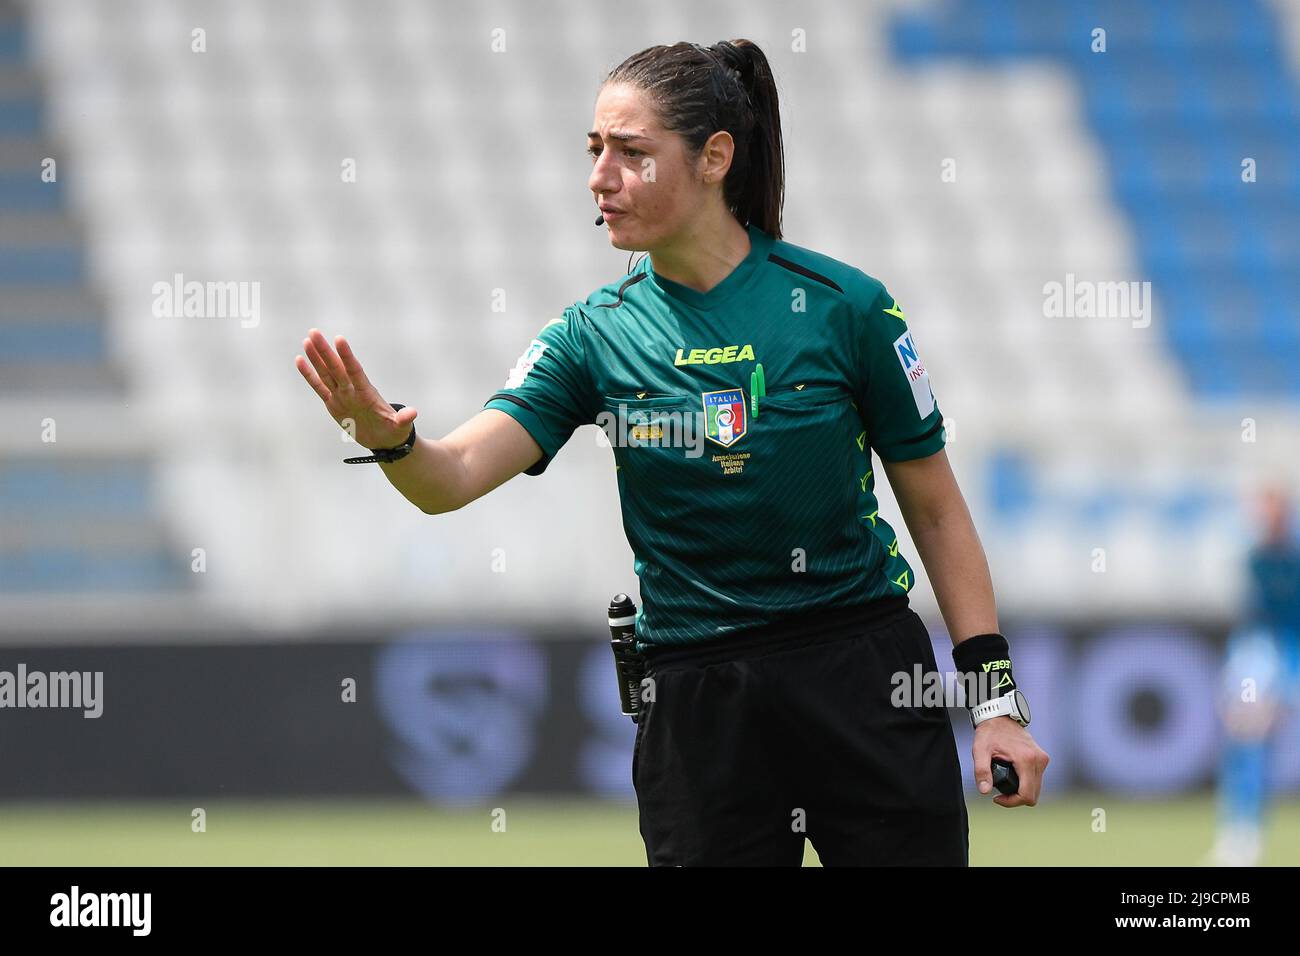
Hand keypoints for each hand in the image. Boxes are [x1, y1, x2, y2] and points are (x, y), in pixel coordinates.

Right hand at [295, 329, 417, 449]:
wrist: (384, 439)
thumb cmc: (393, 431)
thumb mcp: (399, 426)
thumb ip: (403, 419)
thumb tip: (413, 414)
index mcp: (366, 393)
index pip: (355, 371)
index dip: (347, 356)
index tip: (339, 339)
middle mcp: (352, 390)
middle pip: (336, 368)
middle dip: (325, 351)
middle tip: (314, 331)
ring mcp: (342, 395)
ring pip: (326, 374)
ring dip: (316, 358)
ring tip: (307, 340)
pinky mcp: (333, 404)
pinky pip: (319, 387)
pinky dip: (309, 375)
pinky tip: (300, 360)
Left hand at [972, 716, 1048, 806]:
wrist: (1000, 716)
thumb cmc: (990, 732)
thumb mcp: (980, 750)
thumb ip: (981, 771)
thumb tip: (984, 791)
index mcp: (1026, 759)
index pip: (1026, 794)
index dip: (1011, 802)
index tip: (997, 798)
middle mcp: (1039, 760)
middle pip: (1033, 795)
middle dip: (1015, 798)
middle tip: (999, 792)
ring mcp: (1043, 759)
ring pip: (1036, 789)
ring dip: (1021, 791)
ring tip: (1004, 783)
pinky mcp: (1042, 758)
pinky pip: (1037, 780)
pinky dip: (1025, 784)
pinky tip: (1012, 778)